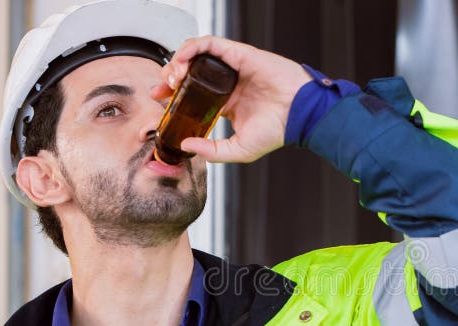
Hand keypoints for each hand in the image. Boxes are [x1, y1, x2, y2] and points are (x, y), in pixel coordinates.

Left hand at [151, 36, 311, 162]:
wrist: (298, 115)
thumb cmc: (277, 132)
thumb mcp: (238, 150)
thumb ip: (212, 150)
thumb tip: (185, 144)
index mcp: (227, 103)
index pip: (192, 93)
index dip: (172, 94)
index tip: (159, 100)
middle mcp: (228, 83)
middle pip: (190, 71)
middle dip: (170, 77)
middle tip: (163, 89)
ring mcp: (233, 67)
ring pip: (196, 55)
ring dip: (178, 61)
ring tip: (173, 76)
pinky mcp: (239, 54)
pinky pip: (209, 43)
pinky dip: (192, 47)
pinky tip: (182, 59)